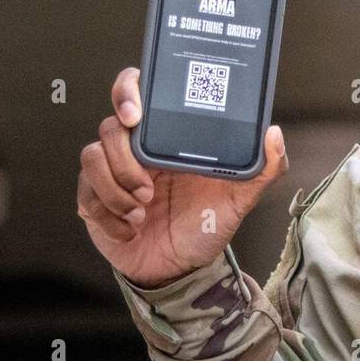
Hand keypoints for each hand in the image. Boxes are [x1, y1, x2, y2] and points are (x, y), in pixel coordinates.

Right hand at [76, 67, 286, 287]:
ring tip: (142, 212)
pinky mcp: (95, 202)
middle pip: (110, 129)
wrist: (182, 269)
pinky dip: (108, 216)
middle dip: (124, 159)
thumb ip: (264, 166)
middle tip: (148, 187)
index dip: (127, 91)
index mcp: (167, 138)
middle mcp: (137, 150)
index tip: (134, 114)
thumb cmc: (208, 224)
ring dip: (115, 189)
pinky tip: (130, 229)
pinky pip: (86, 198)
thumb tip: (273, 134)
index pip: (137, 94)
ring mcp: (113, 174)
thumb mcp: (241, 196)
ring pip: (91, 159)